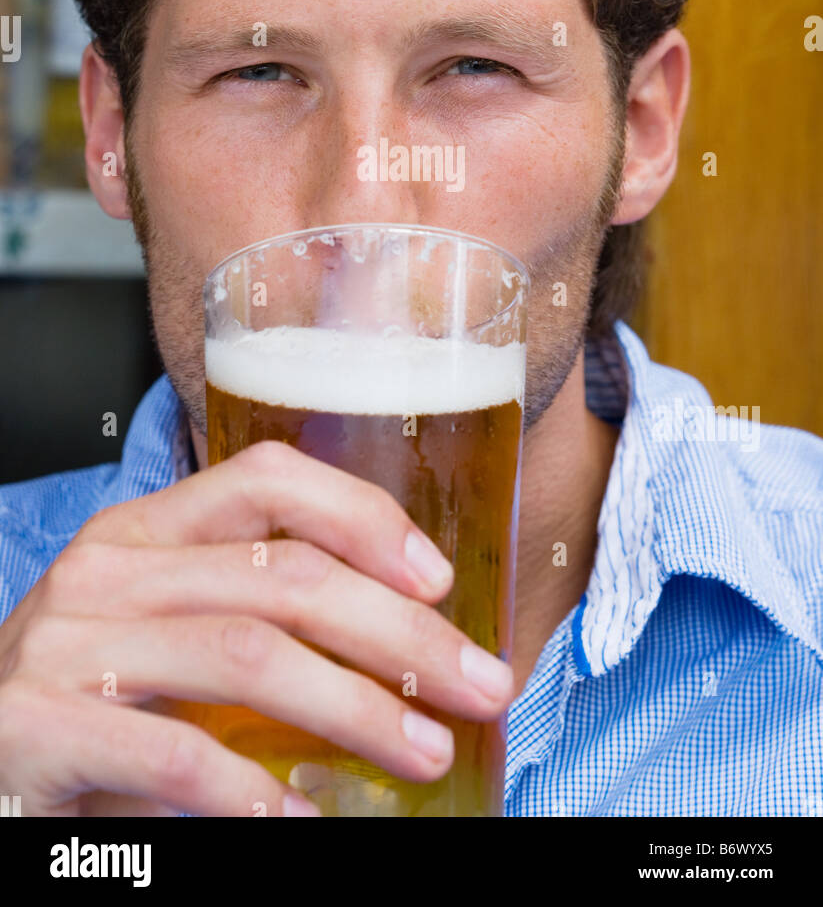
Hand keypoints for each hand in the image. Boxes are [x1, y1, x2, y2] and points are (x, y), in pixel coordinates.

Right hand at [0, 439, 512, 815]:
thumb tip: (407, 643)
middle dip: (399, 632)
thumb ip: (256, 616)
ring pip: (247, 654)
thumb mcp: (167, 631)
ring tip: (425, 750)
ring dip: (355, 708)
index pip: (268, 478)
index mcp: (146, 530)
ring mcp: (69, 644)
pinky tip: (306, 821)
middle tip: (478, 684)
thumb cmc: (93, 700)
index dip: (364, 518)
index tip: (439, 580)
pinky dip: (253, 793)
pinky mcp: (39, 726)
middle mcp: (108, 568)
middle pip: (284, 576)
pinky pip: (173, 755)